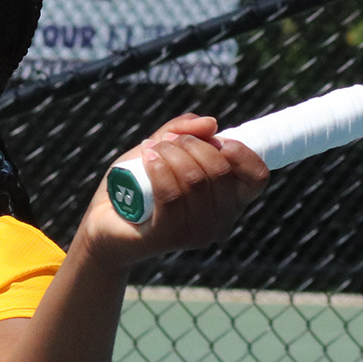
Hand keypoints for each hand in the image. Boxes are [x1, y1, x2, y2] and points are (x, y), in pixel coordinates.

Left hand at [78, 113, 268, 267]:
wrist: (106, 221)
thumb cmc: (139, 185)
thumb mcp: (161, 149)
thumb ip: (183, 131)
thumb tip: (211, 123)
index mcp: (230, 201)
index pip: (257, 177)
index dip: (241, 151)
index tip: (216, 138)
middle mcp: (220, 222)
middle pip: (220, 172)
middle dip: (192, 144)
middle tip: (167, 141)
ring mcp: (195, 234)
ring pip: (194, 181)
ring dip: (172, 153)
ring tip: (151, 148)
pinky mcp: (167, 238)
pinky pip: (170, 196)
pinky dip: (159, 169)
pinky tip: (148, 157)